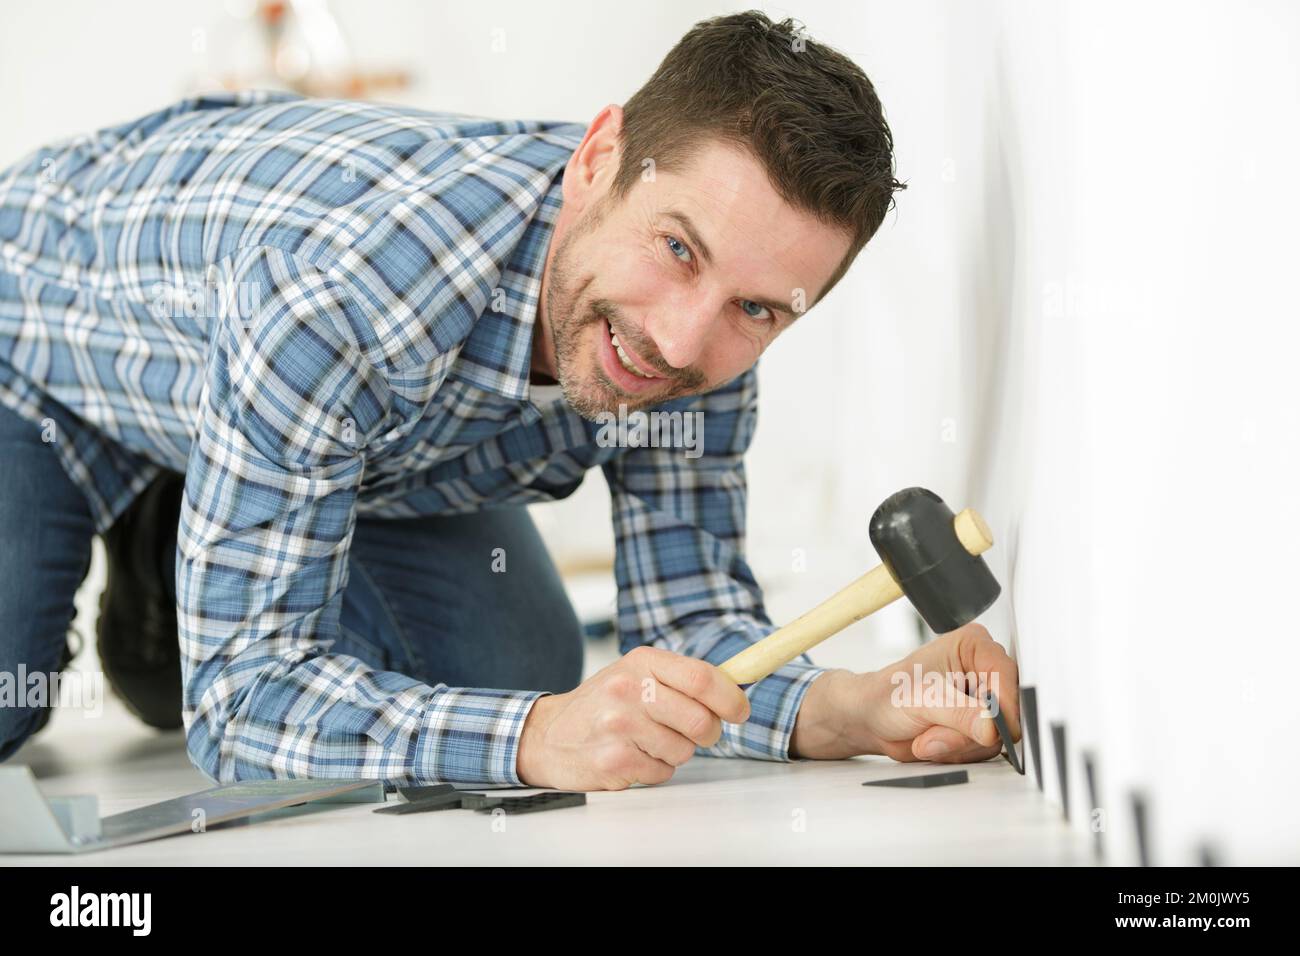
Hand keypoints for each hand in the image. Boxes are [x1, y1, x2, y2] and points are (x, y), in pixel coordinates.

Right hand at [516, 645, 750, 790]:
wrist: (548, 734)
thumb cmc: (602, 705)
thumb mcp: (637, 675)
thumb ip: (681, 680)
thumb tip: (735, 689)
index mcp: (641, 662)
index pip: (701, 678)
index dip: (730, 698)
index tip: (739, 711)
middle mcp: (629, 688)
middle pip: (700, 719)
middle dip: (706, 733)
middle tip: (691, 733)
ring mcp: (619, 724)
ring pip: (684, 750)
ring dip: (674, 752)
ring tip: (646, 741)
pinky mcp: (613, 759)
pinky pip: (662, 772)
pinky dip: (654, 769)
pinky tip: (631, 756)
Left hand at [790, 622, 1019, 763]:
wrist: (872, 718)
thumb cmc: (889, 695)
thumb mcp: (924, 701)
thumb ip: (960, 714)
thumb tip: (992, 727)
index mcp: (974, 646)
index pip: (1007, 677)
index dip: (1003, 707)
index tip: (988, 729)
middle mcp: (984, 670)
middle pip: (1006, 711)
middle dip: (968, 732)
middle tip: (934, 733)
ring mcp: (983, 700)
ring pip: (996, 736)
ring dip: (958, 745)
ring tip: (927, 735)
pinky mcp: (979, 725)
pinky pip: (984, 749)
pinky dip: (957, 752)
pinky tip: (933, 741)